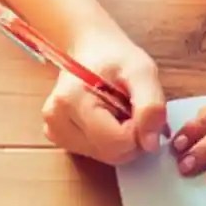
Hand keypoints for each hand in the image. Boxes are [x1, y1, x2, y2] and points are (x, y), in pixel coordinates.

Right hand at [41, 33, 165, 165]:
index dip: (139, 131)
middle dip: (131, 138)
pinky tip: (107, 118)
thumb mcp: (142, 72)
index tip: (139, 109)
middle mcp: (56, 120)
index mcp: (72, 101)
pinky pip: (96, 153)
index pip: (118, 142)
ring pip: (105, 156)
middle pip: (111, 154)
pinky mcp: (58, 137)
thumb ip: (151, 106)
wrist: (91, 49)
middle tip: (132, 110)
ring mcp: (55, 131)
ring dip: (121, 139)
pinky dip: (109, 141)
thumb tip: (151, 144)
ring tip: (118, 110)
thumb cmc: (116, 57)